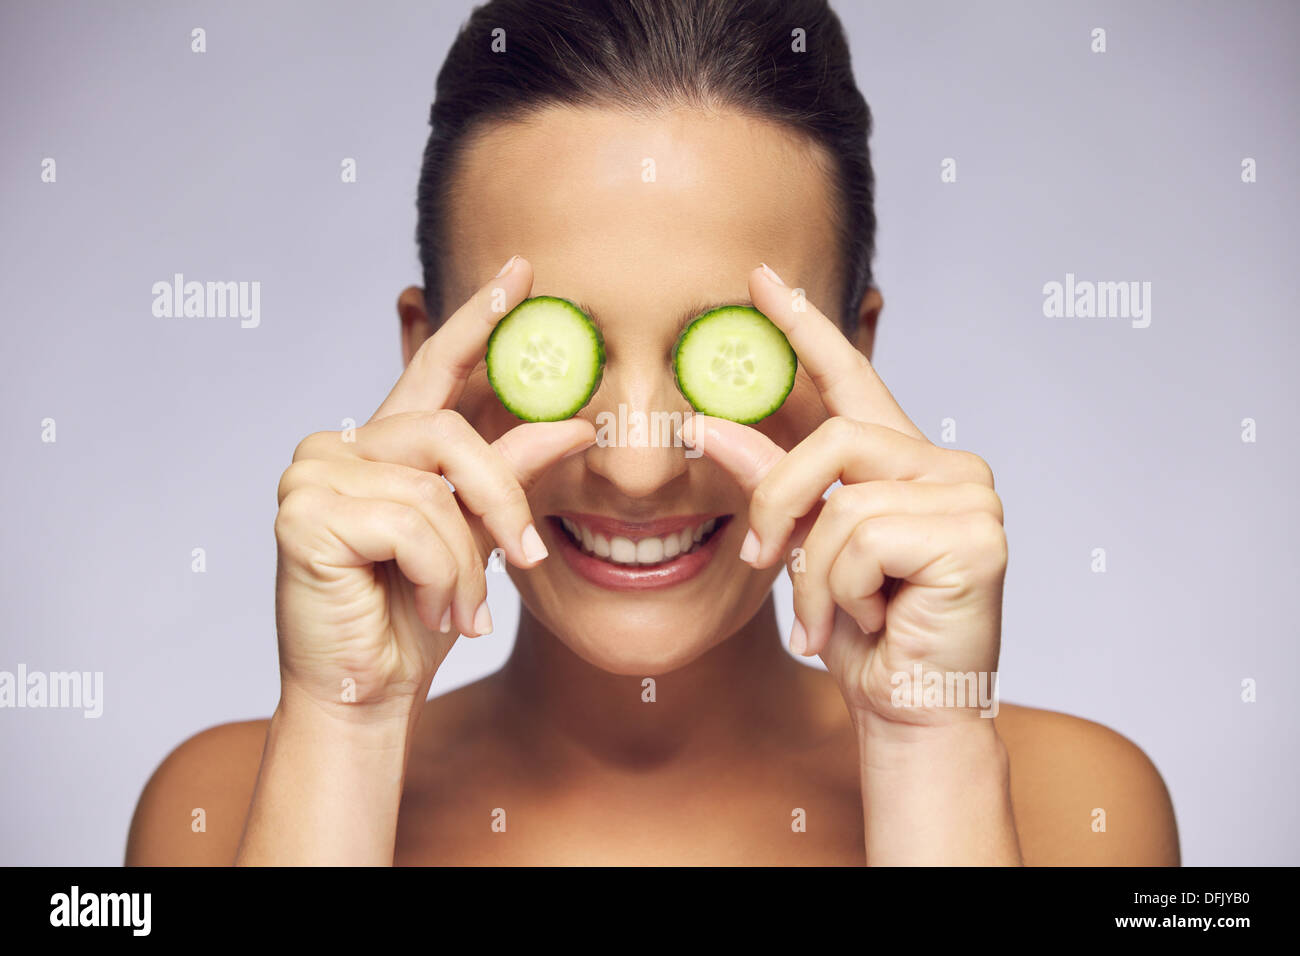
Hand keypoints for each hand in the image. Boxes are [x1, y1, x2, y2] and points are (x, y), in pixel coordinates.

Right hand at [272, 256, 594, 722]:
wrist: (366, 692)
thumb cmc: (416, 617)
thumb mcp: (479, 539)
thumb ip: (512, 476)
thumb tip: (574, 423)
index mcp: (383, 447)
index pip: (435, 369)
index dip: (478, 319)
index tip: (523, 271)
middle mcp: (340, 446)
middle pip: (448, 432)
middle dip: (500, 500)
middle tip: (528, 557)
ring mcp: (312, 474)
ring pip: (434, 489)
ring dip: (466, 562)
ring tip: (460, 609)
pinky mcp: (301, 513)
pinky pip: (409, 523)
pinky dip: (438, 574)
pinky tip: (427, 609)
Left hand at [684, 265, 1006, 731]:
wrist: (908, 715)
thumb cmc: (863, 637)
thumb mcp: (801, 553)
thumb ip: (768, 485)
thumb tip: (706, 424)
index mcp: (904, 464)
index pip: (852, 379)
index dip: (807, 327)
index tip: (761, 280)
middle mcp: (946, 467)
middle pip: (833, 439)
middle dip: (779, 505)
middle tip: (759, 562)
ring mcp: (969, 496)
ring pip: (842, 499)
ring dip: (812, 572)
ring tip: (827, 617)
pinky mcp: (976, 535)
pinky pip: (863, 536)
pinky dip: (841, 590)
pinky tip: (867, 623)